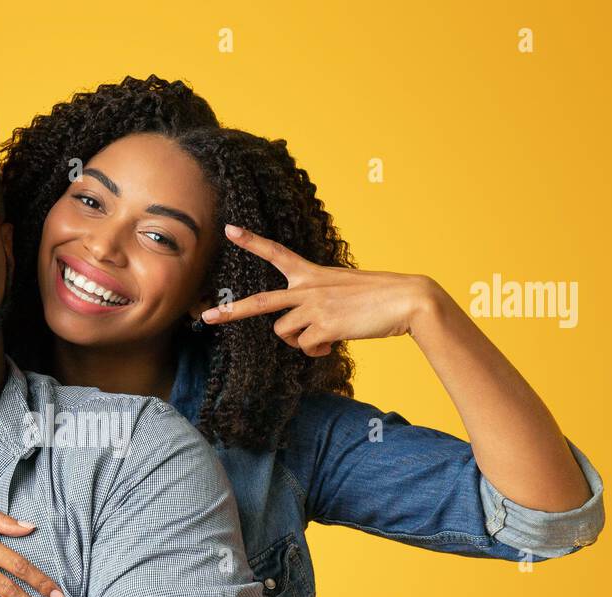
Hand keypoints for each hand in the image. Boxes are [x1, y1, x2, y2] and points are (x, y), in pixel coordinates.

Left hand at [200, 224, 443, 355]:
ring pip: (285, 334)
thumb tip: (303, 333)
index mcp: (311, 273)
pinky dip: (318, 351)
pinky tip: (335, 343)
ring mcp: (314, 307)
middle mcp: (307, 288)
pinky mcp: (324, 326)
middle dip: (230, 312)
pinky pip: (306, 348)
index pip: (276, 253)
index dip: (252, 242)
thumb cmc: (377, 296)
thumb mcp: (340, 291)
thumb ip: (315, 303)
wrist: (405, 300)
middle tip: (205, 318)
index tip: (230, 229)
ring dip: (300, 341)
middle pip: (260, 302)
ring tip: (324, 335)